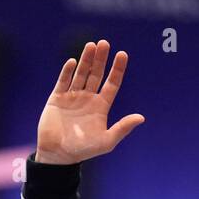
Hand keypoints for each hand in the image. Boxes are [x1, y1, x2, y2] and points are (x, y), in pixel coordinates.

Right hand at [35, 39, 144, 164]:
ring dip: (86, 60)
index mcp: (101, 106)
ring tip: (91, 45)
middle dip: (100, 59)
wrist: (58, 155)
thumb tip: (141, 118)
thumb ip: (123, 128)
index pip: (112, 83)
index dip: (117, 69)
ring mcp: (72, 97)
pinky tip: (73, 62)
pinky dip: (68, 71)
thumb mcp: (107, 141)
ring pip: (80, 74)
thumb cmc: (83, 150)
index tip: (122, 54)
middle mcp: (87, 98)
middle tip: (104, 43)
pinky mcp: (56, 98)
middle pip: (96, 74)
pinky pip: (63, 81)